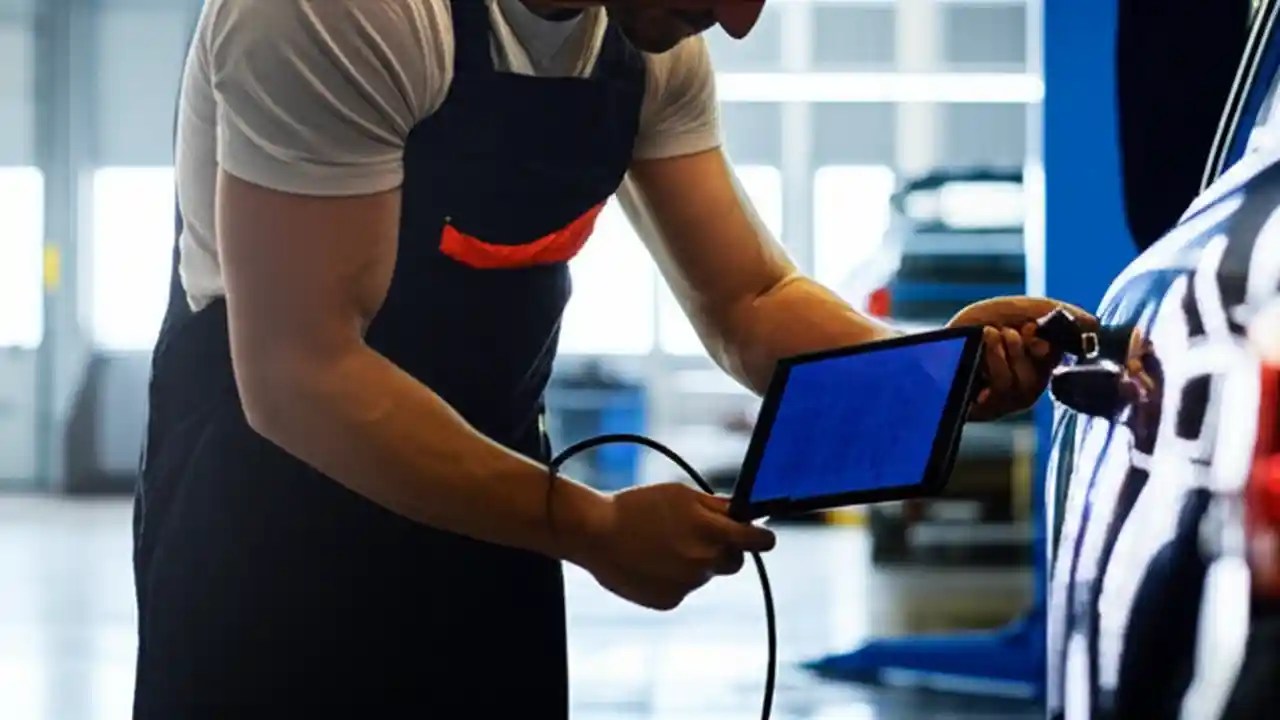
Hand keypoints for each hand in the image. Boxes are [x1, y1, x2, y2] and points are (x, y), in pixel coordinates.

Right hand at [566, 483, 775, 610]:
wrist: (595, 534)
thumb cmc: (638, 507)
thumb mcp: (681, 494)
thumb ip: (719, 506)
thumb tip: (747, 512)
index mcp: (712, 532)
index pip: (759, 542)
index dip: (762, 537)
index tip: (760, 536)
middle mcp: (704, 562)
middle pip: (734, 561)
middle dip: (726, 549)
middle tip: (699, 534)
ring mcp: (687, 585)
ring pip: (705, 574)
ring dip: (694, 562)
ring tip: (661, 544)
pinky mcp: (669, 601)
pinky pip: (683, 588)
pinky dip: (673, 577)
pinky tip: (650, 561)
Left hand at [947, 296, 1097, 420]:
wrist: (933, 341)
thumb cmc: (974, 328)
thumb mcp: (1015, 311)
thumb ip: (1051, 312)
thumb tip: (1093, 324)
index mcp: (1039, 368)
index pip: (1062, 364)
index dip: (1049, 345)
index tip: (1030, 328)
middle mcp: (1025, 390)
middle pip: (1041, 376)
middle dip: (1024, 346)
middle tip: (1007, 331)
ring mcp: (1005, 404)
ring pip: (1021, 384)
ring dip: (1005, 351)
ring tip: (989, 334)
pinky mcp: (984, 411)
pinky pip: (1001, 392)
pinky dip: (993, 361)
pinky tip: (981, 344)